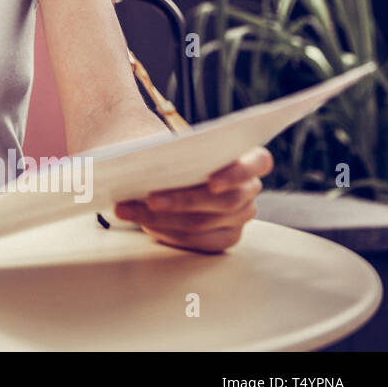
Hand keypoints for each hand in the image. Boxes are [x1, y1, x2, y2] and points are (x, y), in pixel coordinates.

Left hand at [112, 147, 272, 252]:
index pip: (260, 162)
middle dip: (183, 201)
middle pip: (224, 201)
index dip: (238, 173)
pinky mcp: (223, 237)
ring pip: (203, 223)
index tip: (211, 182)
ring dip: (162, 218)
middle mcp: (248, 189)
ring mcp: (240, 216)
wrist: (167, 169)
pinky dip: (165, 231)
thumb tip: (144, 157)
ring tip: (127, 210)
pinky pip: (197, 240)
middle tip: (149, 199)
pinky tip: (140, 222)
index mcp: (248, 158)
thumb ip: (172, 148)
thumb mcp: (174, 145)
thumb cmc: (173, 152)